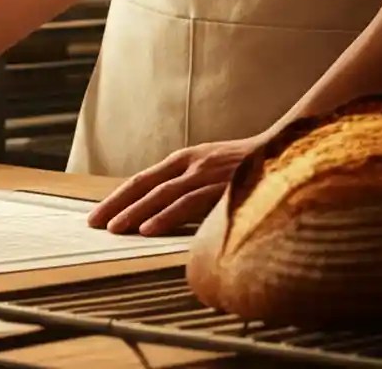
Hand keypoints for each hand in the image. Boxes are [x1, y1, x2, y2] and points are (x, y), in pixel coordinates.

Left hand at [87, 136, 263, 235]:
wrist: (288, 151)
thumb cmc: (248, 166)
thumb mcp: (211, 170)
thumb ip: (188, 185)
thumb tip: (161, 208)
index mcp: (184, 159)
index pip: (141, 180)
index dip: (117, 197)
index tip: (96, 215)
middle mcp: (190, 164)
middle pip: (143, 186)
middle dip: (116, 206)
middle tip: (93, 225)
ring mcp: (205, 174)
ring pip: (161, 196)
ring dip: (135, 213)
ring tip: (115, 230)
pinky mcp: (221, 186)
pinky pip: (188, 204)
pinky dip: (166, 216)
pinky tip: (148, 229)